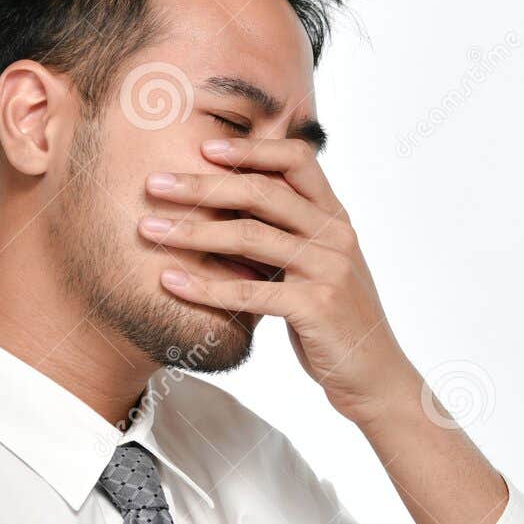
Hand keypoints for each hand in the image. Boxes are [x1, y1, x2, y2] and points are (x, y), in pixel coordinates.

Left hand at [139, 137, 419, 423]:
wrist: (374, 374)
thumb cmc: (335, 320)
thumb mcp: (318, 266)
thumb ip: (288, 234)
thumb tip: (233, 204)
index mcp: (336, 218)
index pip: (297, 159)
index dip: (250, 149)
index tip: (203, 148)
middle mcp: (336, 234)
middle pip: (262, 191)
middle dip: (202, 185)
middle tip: (153, 185)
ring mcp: (329, 268)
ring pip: (250, 235)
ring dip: (192, 231)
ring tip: (148, 230)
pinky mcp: (317, 305)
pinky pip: (248, 291)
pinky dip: (204, 286)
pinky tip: (170, 281)